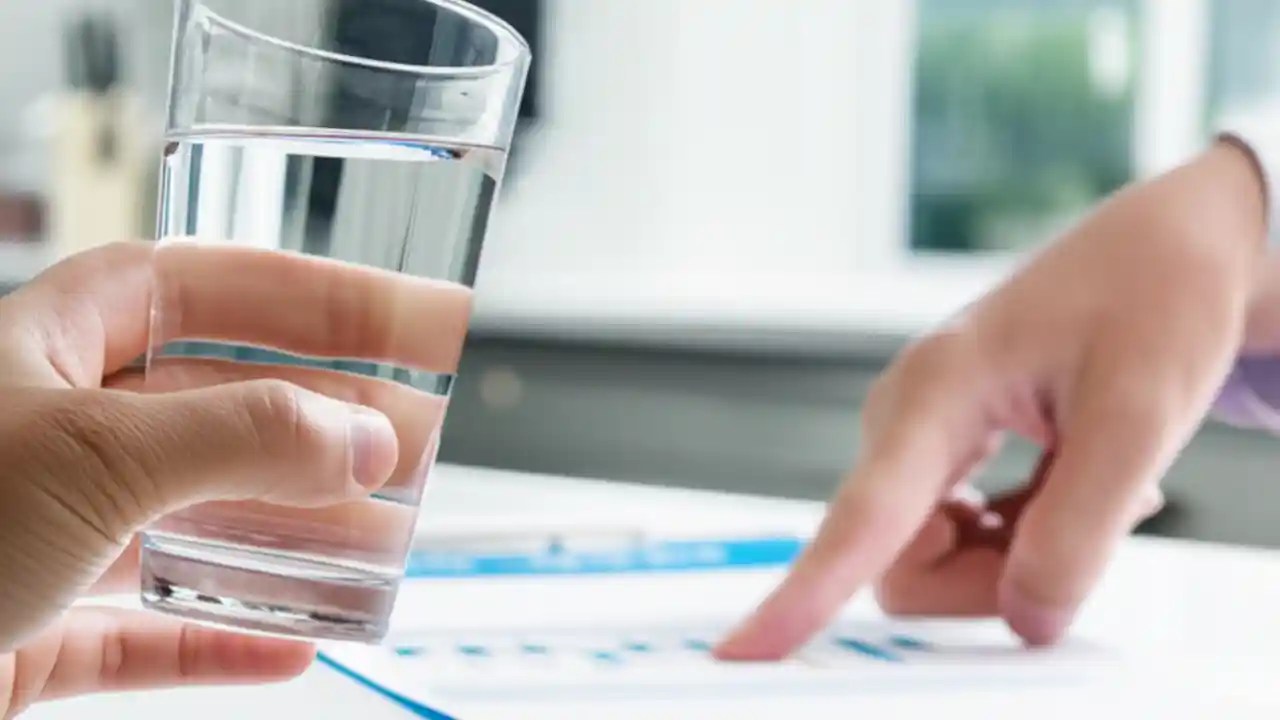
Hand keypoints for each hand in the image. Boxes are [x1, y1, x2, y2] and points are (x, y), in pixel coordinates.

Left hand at [0, 242, 467, 714]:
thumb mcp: (94, 456)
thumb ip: (243, 438)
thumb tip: (363, 441)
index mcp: (45, 348)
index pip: (201, 287)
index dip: (305, 291)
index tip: (396, 312)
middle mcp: (47, 433)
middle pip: (214, 405)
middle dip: (316, 421)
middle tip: (404, 435)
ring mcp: (41, 536)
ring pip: (191, 521)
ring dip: (287, 535)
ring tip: (372, 540)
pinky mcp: (31, 634)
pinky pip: (151, 630)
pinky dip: (224, 641)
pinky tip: (293, 646)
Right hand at [718, 141, 1270, 657]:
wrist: (1165, 253)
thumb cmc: (1152, 301)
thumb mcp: (1141, 418)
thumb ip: (1078, 529)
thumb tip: (1026, 619)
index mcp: (935, 390)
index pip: (864, 515)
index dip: (804, 591)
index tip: (749, 648)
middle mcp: (906, 418)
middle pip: (906, 563)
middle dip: (995, 575)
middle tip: (1095, 518)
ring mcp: (917, 438)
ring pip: (933, 559)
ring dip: (1018, 552)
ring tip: (1094, 482)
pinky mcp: (938, 454)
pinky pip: (955, 540)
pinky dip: (1021, 536)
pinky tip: (1070, 480)